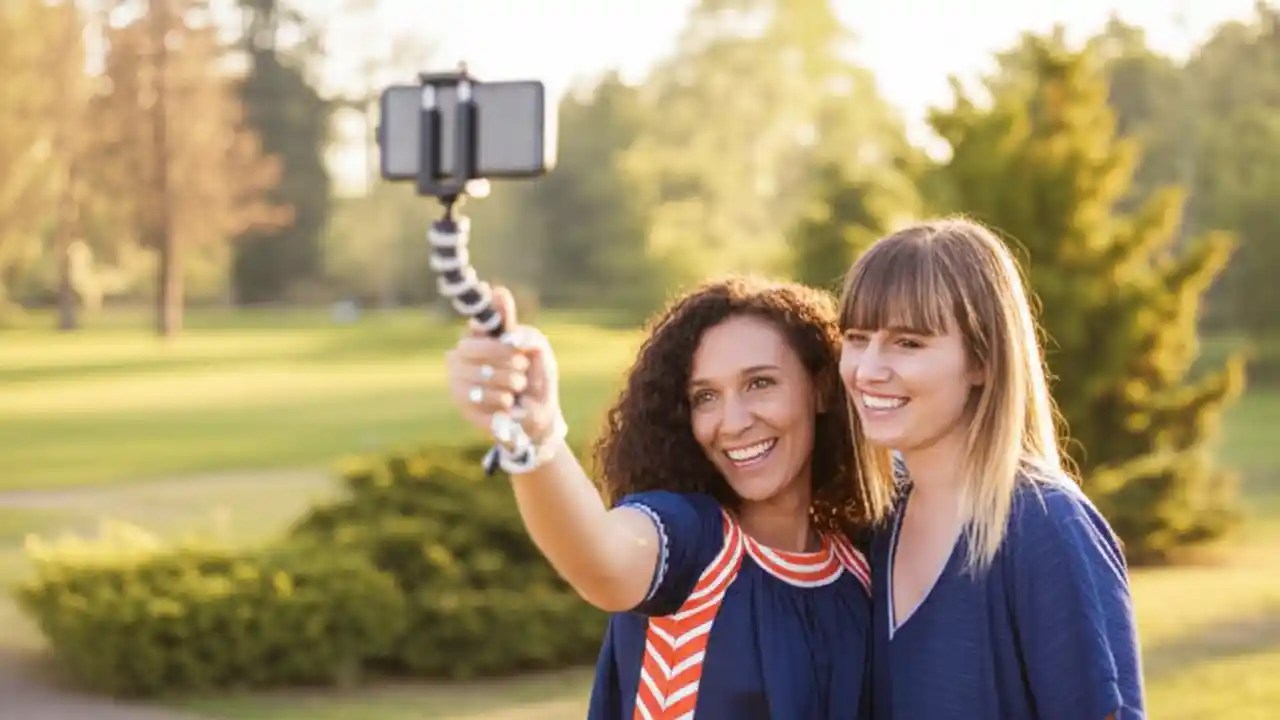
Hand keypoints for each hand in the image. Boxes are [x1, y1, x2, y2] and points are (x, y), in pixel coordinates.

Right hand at [444, 286, 563, 444]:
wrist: (537, 416)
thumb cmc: (535, 377)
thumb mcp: (539, 353)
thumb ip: (527, 336)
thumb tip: (510, 333)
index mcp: (480, 335)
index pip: (478, 319)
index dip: (487, 312)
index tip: (492, 294)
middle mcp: (462, 354)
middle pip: (476, 347)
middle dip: (506, 357)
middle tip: (521, 365)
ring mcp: (457, 379)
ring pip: (482, 375)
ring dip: (510, 382)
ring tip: (517, 388)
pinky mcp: (461, 404)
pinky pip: (482, 399)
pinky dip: (502, 403)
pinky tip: (507, 406)